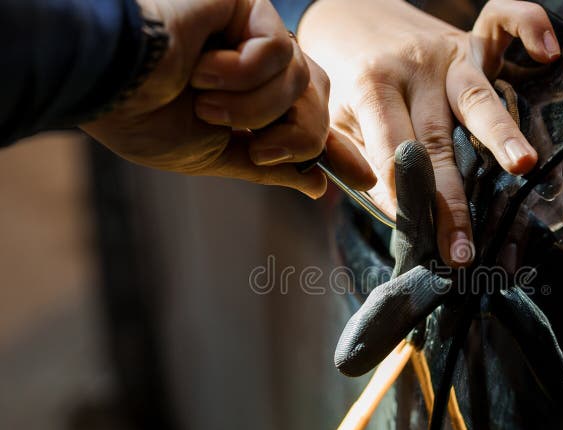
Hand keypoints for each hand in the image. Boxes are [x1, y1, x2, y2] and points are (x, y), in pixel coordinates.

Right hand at [82, 0, 374, 196]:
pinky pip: (277, 52)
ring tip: (203, 102)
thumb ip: (268, 168)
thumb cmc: (144, 118)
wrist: (105, 85)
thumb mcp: (214, 157)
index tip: (363, 180)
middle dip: (293, 138)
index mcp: (256, 101)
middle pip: (318, 106)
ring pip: (302, 82)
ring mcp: (256, 34)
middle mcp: (262, 66)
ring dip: (251, 108)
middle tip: (255, 148)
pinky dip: (238, 73)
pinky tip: (200, 69)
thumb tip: (316, 185)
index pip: (311, 122)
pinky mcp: (247, 6)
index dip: (337, 150)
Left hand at [298, 0, 559, 264]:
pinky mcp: (470, 40)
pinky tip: (549, 53)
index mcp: (372, 87)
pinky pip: (502, 23)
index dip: (406, 196)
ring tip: (524, 165)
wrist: (347, 13)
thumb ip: (358, 160)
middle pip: (435, 140)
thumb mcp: (335, 118)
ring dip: (501, 135)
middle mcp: (413, 69)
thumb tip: (396, 209)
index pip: (394, 151)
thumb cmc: (342, 77)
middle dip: (451, 200)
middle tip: (463, 249)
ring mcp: (446, 53)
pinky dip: (528, 26)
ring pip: (477, 97)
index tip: (420, 240)